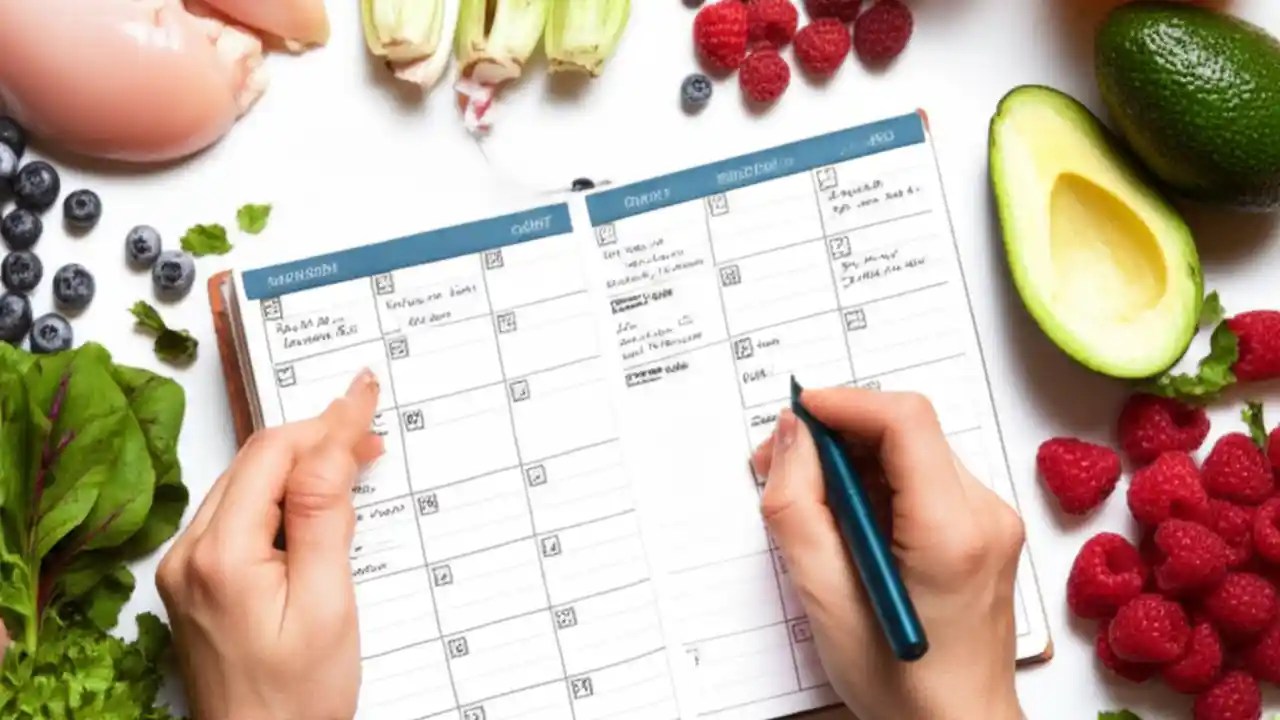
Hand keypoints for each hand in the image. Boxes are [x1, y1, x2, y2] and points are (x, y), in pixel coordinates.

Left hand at [157, 370, 383, 719]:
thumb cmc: (297, 699)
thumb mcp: (326, 604)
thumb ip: (323, 516)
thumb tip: (332, 441)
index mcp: (219, 555)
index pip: (273, 454)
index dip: (326, 421)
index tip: (365, 395)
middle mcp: (188, 554)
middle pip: (255, 462)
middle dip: (316, 439)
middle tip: (371, 432)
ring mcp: (186, 568)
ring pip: (247, 483)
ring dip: (300, 466)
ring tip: (353, 462)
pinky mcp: (196, 581)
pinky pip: (239, 514)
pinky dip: (280, 498)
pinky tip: (315, 506)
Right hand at [753, 389, 1025, 719]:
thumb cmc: (902, 684)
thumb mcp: (825, 600)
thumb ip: (798, 508)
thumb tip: (790, 436)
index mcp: (952, 532)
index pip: (905, 422)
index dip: (844, 403)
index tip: (796, 413)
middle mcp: (985, 515)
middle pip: (907, 430)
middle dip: (838, 433)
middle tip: (783, 465)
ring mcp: (990, 519)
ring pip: (912, 449)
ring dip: (854, 458)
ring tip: (811, 504)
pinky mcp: (982, 527)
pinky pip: (922, 476)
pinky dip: (877, 482)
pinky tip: (849, 523)